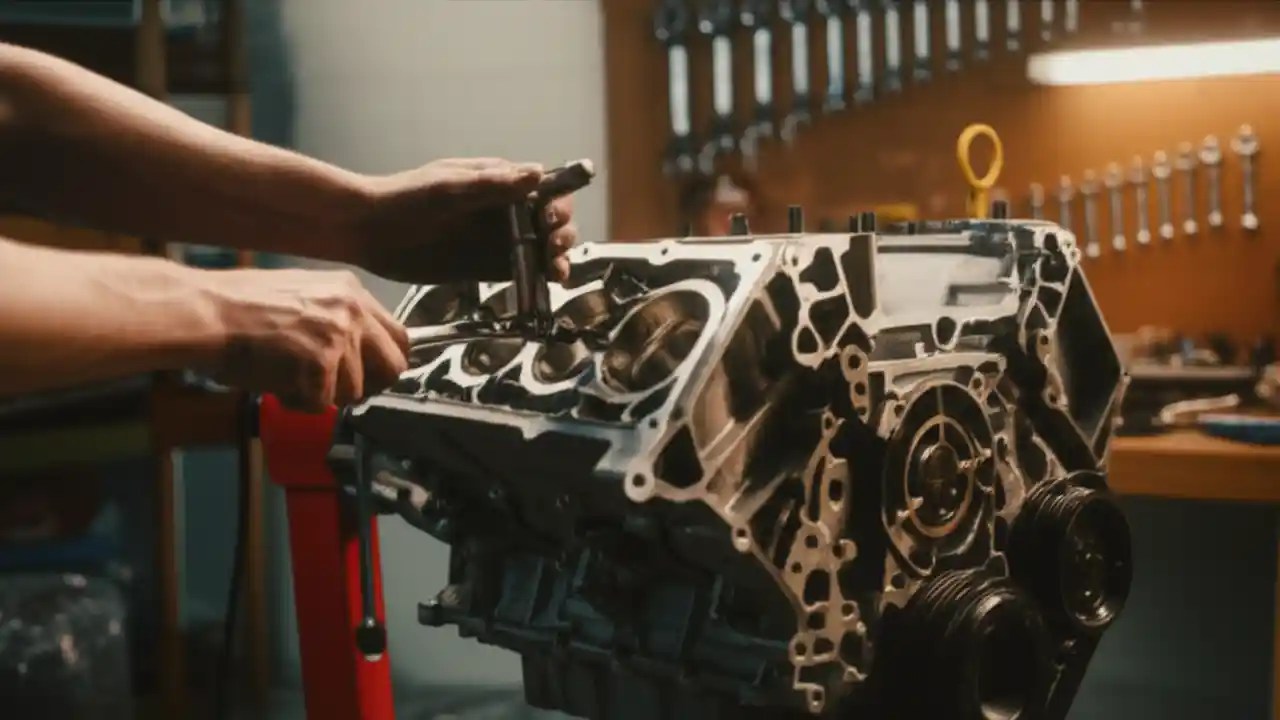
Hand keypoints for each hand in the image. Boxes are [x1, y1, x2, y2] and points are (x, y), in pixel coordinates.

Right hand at [198, 268, 408, 410]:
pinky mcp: (321, 364)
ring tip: (287, 378)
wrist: (205, 312)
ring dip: (322, 396)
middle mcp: (354, 310)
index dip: (382, 363)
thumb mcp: (304, 296)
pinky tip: (276, 384)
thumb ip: (339, 320)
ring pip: (355, 391)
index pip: (398, 337)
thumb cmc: (239, 308)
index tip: (364, 374)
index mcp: (352, 291)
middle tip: (333, 388)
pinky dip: (297, 403)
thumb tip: (361, 356)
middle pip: (393, 367)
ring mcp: (340, 337)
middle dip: (366, 385)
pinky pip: (321, 404)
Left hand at [351, 157, 579, 283]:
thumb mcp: (450, 186)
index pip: (545, 190)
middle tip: (553, 248)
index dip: (558, 205)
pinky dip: (538, 280)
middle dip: (562, 235)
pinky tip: (545, 286)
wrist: (368, 230)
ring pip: (541, 250)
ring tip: (556, 272)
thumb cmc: (406, 198)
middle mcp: (504, 211)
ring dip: (556, 260)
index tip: (551, 220)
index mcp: (500, 182)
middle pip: (550, 223)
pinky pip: (520, 273)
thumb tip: (536, 174)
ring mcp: (496, 241)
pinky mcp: (485, 267)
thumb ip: (493, 184)